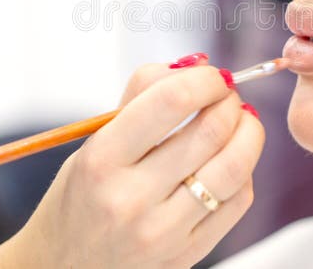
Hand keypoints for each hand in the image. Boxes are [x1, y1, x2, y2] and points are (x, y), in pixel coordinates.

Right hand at [0, 57, 264, 267]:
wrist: (63, 267)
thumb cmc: (83, 193)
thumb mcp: (94, 140)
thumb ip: (143, 95)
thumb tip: (198, 64)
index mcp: (102, 159)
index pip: (171, 100)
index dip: (205, 79)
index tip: (213, 76)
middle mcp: (130, 198)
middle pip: (212, 130)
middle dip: (231, 102)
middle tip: (227, 97)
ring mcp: (162, 233)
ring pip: (235, 167)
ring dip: (249, 132)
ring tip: (241, 122)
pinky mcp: (187, 255)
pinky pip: (239, 201)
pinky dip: (244, 171)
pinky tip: (228, 161)